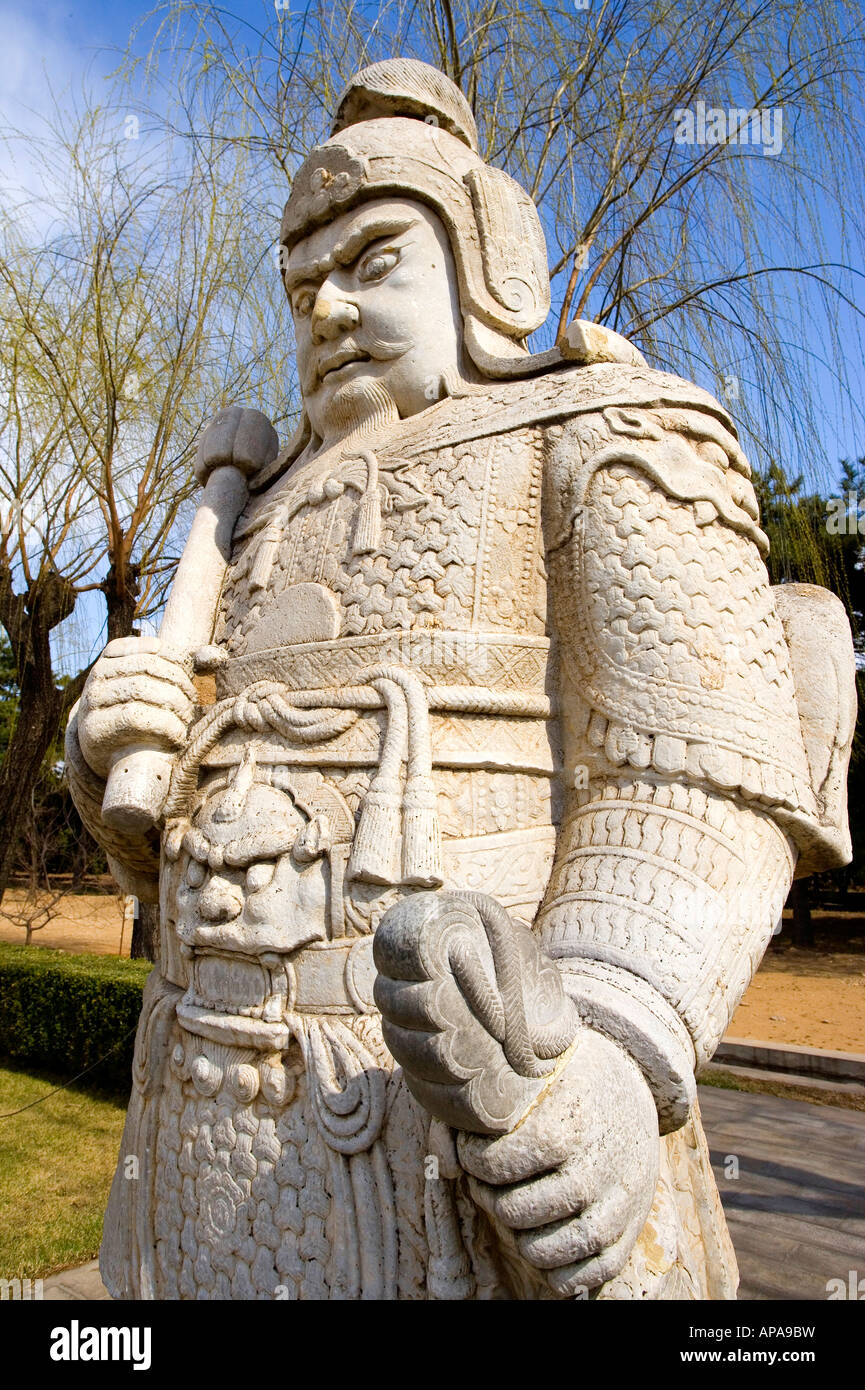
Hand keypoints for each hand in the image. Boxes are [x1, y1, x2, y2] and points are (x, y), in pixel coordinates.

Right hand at [77, 636, 197, 779]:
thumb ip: (185, 665)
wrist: (106, 750)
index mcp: (113, 656)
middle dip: (179, 684)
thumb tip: (217, 656)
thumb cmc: (141, 710)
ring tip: (185, 718)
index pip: (154, 648)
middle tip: (192, 702)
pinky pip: (136, 717)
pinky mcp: (96, 728)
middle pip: (149, 668)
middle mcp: (97, 674)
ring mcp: (92, 700)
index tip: (191, 678)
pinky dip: (165, 725)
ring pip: (141, 690)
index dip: (179, 661)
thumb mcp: (158, 683)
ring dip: (174, 704)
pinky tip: (176, 735)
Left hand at [456, 1027, 658, 1295]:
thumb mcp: (530, 1076)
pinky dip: (556, 1270)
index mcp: (567, 1126)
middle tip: (496, 1180)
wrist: (635, 1088)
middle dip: (492, 1197)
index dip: (472, 1158)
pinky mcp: (630, 1233)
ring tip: (520, 1206)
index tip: (475, 1147)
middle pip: (513, 1211)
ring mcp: (615, 1206)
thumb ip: (479, 1112)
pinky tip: (547, 1235)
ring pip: (543, 1252)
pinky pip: (582, 1277)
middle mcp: (594, 1170)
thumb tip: (442, 1164)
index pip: (494, 1164)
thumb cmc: (567, 1083)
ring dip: (520, 1237)